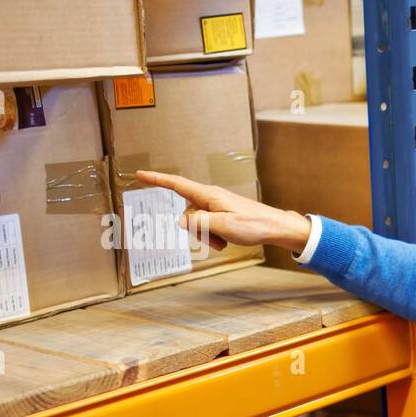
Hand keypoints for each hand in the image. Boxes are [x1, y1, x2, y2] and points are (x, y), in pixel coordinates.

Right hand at [134, 170, 311, 254]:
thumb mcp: (222, 226)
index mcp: (208, 195)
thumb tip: (181, 220)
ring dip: (207, 235)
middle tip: (216, 240)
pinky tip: (226, 241)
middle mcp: (211, 198)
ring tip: (224, 242)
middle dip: (196, 230)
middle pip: (188, 213)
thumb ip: (198, 223)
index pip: (177, 184)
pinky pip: (209, 225)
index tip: (140, 174)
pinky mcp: (224, 214)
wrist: (275, 227)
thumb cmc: (253, 224)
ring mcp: (217, 206)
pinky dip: (214, 235)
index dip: (157, 180)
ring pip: (198, 222)